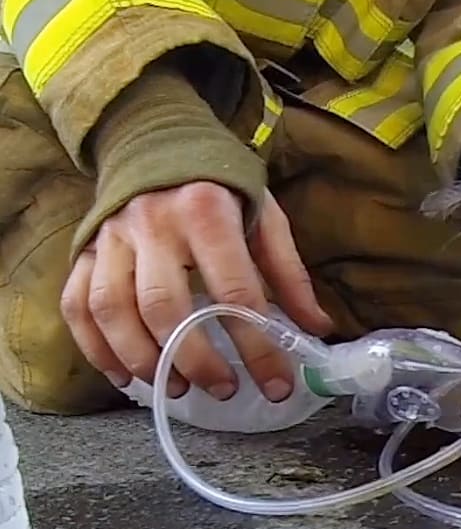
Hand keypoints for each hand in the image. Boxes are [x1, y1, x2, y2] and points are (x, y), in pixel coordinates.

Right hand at [60, 182, 333, 400]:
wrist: (157, 139)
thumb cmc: (221, 187)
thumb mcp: (266, 216)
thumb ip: (289, 274)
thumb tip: (316, 330)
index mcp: (207, 213)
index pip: (235, 291)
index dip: (259, 346)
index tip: (278, 385)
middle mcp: (152, 225)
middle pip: (165, 307)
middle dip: (195, 359)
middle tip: (224, 389)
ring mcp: (111, 238)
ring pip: (113, 311)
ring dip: (143, 360)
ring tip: (176, 388)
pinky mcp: (84, 250)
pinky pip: (76, 306)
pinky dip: (96, 349)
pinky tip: (125, 377)